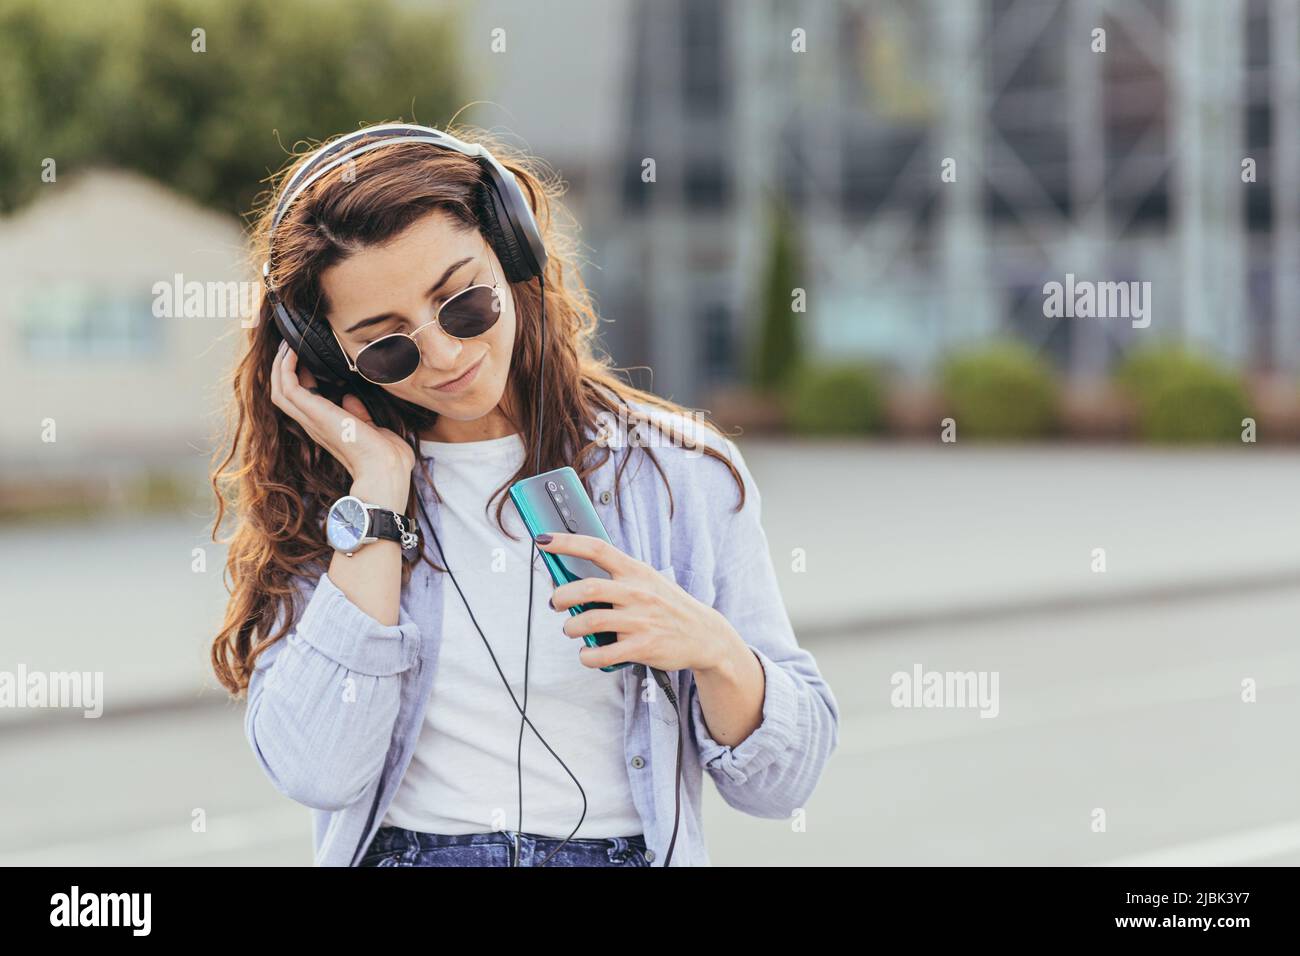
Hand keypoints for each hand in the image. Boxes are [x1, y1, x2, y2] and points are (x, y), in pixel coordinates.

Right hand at [269, 341, 413, 508]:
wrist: (386, 470)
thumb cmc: (387, 457)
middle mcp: (314, 424)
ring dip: (280, 365)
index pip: (302, 401)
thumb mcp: (373, 429)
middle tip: (288, 345)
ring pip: (279, 389)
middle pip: (283, 394)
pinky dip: (285, 368)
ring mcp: (311, 419)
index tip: (304, 357)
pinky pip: (287, 387)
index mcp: (326, 428)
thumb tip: (351, 399)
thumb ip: (360, 415)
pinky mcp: (314, 414)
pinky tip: (292, 352)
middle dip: (282, 368)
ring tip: (286, 344)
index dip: (298, 378)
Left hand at [537, 532, 740, 672]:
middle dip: (561, 596)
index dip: (567, 542)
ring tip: (572, 629)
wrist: (704, 634)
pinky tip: (587, 653)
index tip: (543, 539)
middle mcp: (637, 592)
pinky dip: (587, 656)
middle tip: (556, 603)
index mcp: (636, 571)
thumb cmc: (667, 606)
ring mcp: (640, 620)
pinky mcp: (642, 647)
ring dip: (571, 627)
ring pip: (590, 622)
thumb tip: (573, 585)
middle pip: (587, 589)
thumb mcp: (647, 581)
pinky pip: (603, 654)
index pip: (597, 549)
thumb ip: (616, 579)